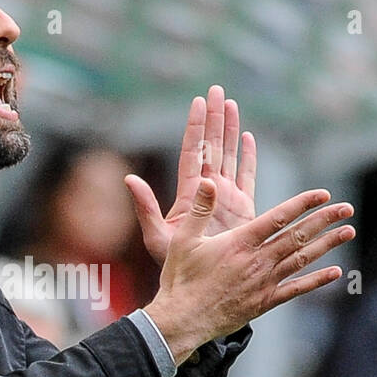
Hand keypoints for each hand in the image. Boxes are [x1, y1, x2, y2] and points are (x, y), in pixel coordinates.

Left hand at [125, 85, 256, 265]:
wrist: (205, 285)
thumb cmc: (177, 268)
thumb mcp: (158, 237)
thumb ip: (144, 208)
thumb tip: (128, 178)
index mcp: (189, 194)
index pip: (192, 152)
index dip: (195, 128)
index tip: (197, 102)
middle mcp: (207, 191)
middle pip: (212, 147)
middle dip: (214, 119)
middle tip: (216, 91)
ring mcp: (225, 198)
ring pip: (229, 156)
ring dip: (230, 130)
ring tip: (231, 104)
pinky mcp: (243, 209)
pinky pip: (247, 177)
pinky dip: (248, 158)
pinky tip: (247, 137)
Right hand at [143, 180, 354, 363]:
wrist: (182, 320)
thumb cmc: (180, 279)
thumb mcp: (183, 239)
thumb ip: (199, 210)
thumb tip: (207, 181)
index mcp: (240, 242)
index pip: (279, 217)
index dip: (303, 204)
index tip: (323, 194)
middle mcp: (257, 261)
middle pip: (298, 236)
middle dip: (324, 220)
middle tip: (346, 208)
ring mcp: (264, 282)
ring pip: (302, 259)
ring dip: (327, 244)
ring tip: (348, 232)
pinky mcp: (264, 301)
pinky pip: (296, 289)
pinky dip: (317, 280)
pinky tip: (335, 272)